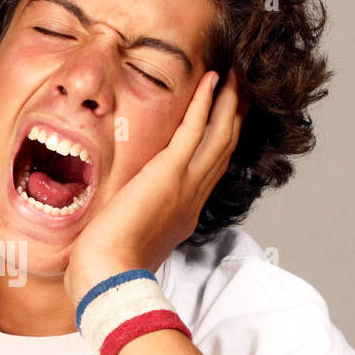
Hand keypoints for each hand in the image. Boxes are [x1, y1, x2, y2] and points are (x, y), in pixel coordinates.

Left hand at [63, 67, 250, 306]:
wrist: (108, 278)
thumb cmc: (108, 268)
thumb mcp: (129, 240)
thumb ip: (133, 223)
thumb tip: (119, 218)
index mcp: (184, 214)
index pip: (210, 169)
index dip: (221, 140)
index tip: (228, 118)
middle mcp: (193, 198)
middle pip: (225, 147)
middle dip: (236, 115)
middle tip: (246, 87)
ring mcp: (186, 186)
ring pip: (220, 135)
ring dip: (230, 101)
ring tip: (238, 75)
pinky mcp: (169, 175)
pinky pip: (194, 131)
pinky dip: (206, 103)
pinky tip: (213, 80)